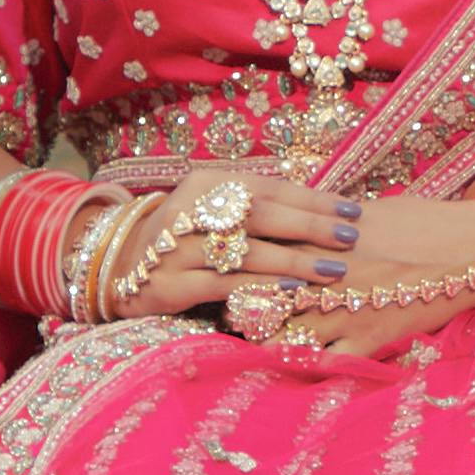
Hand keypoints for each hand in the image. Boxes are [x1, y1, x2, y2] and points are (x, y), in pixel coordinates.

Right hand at [81, 160, 365, 318]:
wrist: (121, 267)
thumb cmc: (189, 237)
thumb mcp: (216, 208)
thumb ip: (260, 205)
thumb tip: (326, 206)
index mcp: (206, 183)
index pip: (269, 188)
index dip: (313, 199)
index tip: (352, 211)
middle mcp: (189, 210)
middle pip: (260, 215)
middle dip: (310, 226)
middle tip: (350, 237)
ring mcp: (176, 248)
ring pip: (245, 251)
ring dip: (295, 261)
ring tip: (333, 270)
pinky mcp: (170, 284)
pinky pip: (225, 285)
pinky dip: (261, 287)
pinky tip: (293, 292)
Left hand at [232, 191, 474, 357]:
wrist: (474, 248)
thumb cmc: (422, 222)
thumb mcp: (364, 213)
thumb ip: (321, 224)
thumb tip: (288, 222)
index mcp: (323, 237)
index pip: (260, 253)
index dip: (234, 263)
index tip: (219, 269)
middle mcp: (327, 275)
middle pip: (261, 294)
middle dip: (238, 304)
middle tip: (221, 309)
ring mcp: (346, 311)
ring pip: (283, 333)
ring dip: (265, 336)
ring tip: (251, 338)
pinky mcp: (370, 340)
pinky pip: (324, 364)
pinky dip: (305, 364)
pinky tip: (292, 363)